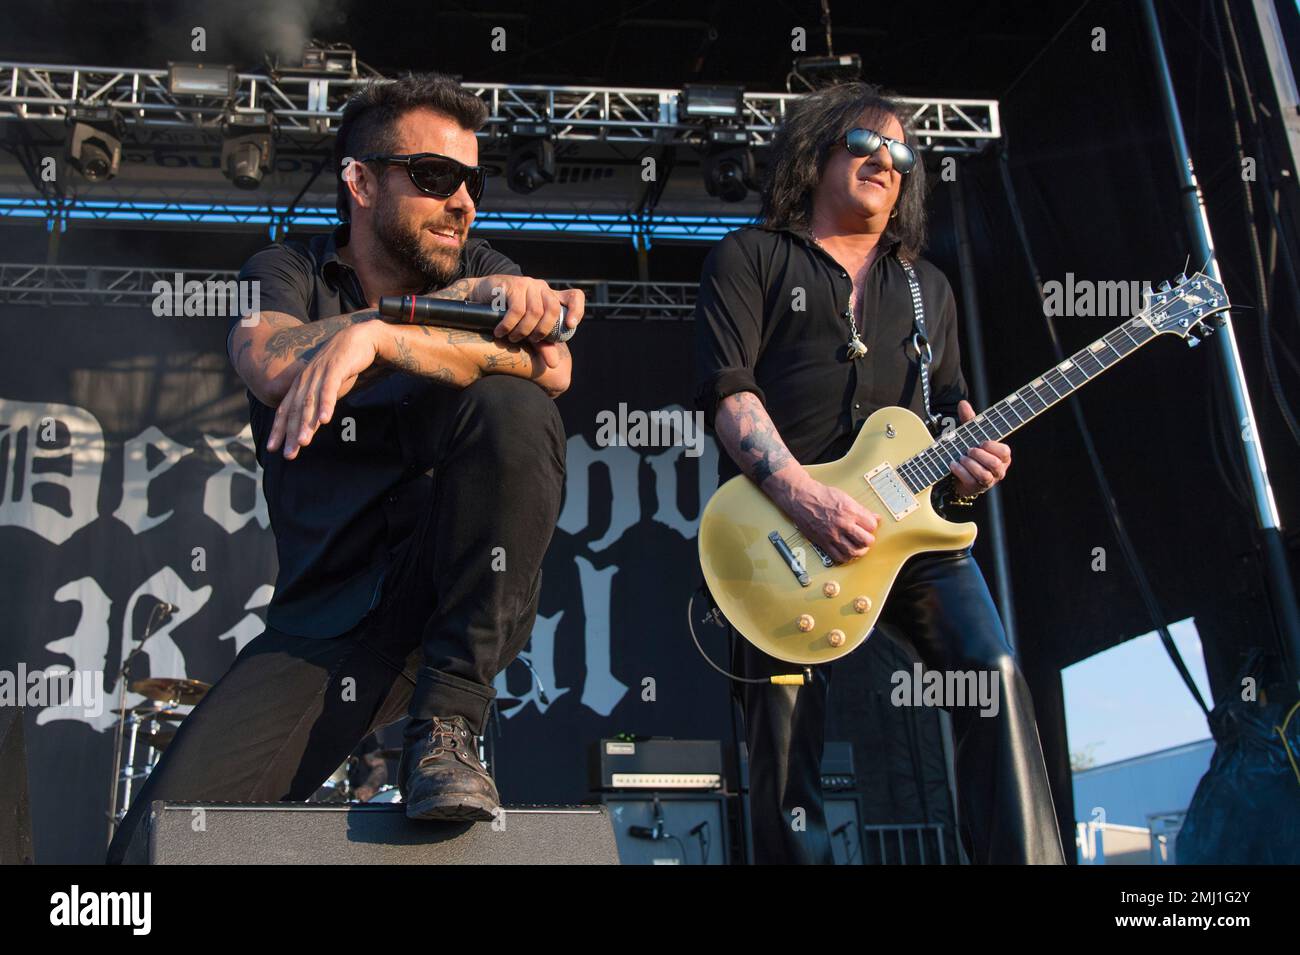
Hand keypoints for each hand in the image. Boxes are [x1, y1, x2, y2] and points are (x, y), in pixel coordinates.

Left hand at [267, 322, 378, 459]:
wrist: (359, 339)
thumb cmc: (344, 365)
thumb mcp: (327, 385)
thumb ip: (318, 400)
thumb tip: (312, 420)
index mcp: (302, 384)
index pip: (286, 410)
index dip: (279, 429)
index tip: (273, 448)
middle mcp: (306, 379)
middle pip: (296, 410)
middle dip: (291, 433)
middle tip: (289, 454)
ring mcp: (319, 374)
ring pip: (310, 402)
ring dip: (306, 424)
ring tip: (303, 443)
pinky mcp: (335, 369)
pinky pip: (329, 390)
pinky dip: (326, 405)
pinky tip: (324, 421)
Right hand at [476, 275, 583, 367]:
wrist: (479, 297)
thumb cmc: (507, 315)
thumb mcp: (528, 331)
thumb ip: (543, 345)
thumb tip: (554, 364)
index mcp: (551, 297)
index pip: (574, 297)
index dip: (577, 310)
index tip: (571, 325)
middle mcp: (542, 288)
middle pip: (553, 310)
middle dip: (542, 331)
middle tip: (529, 340)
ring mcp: (528, 284)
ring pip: (534, 312)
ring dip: (523, 331)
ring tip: (511, 337)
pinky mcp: (512, 284)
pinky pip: (517, 310)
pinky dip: (509, 326)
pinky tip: (500, 331)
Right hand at [779, 474, 881, 564]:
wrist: (801, 498)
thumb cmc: (820, 496)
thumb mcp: (845, 497)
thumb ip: (861, 509)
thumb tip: (874, 517)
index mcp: (849, 511)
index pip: (872, 525)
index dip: (872, 526)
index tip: (870, 526)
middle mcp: (842, 524)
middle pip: (866, 540)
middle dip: (868, 540)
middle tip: (866, 538)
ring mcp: (832, 534)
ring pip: (853, 551)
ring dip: (859, 551)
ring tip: (859, 548)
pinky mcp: (823, 542)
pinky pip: (838, 556)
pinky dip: (845, 557)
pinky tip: (847, 552)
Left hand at [949, 399, 1011, 496]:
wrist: (959, 472)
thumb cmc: (971, 452)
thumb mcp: (970, 435)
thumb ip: (969, 420)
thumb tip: (963, 403)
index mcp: (1002, 456)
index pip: (1005, 452)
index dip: (993, 447)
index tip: (981, 442)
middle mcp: (998, 470)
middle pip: (995, 464)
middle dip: (980, 456)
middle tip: (969, 450)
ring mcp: (988, 481)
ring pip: (984, 475)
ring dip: (970, 464)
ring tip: (961, 457)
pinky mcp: (976, 488)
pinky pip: (971, 481)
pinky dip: (961, 471)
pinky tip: (953, 464)